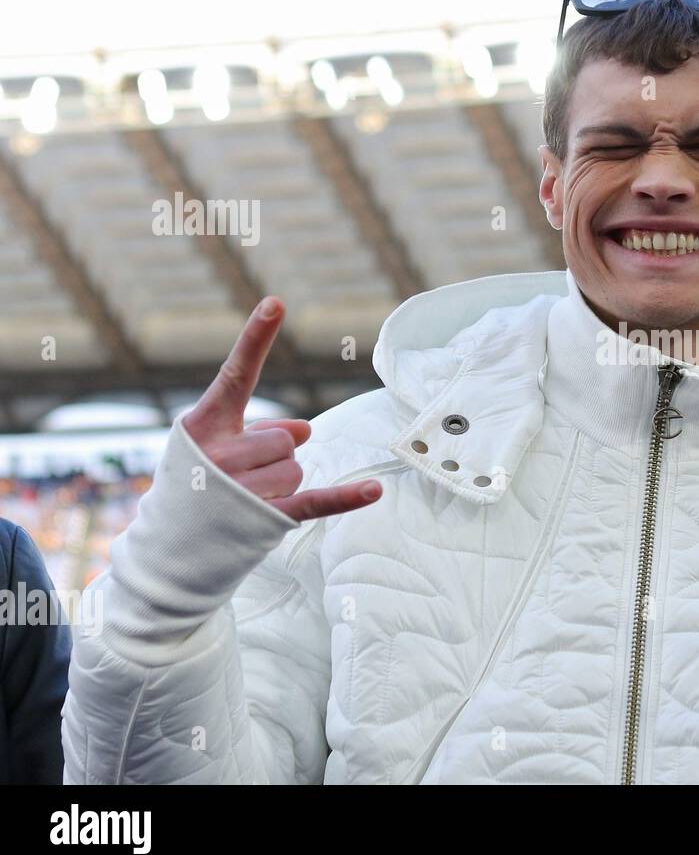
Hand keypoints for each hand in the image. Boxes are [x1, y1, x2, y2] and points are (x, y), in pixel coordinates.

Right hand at [181, 297, 381, 521]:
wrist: (166, 551)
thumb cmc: (194, 488)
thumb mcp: (214, 448)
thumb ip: (260, 429)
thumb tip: (306, 430)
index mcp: (203, 425)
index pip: (237, 375)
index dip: (256, 338)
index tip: (276, 303)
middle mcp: (218, 454)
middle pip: (284, 439)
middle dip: (273, 457)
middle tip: (240, 479)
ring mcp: (240, 489)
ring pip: (296, 469)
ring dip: (281, 484)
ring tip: (246, 501)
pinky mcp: (263, 520)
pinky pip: (316, 502)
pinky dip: (347, 498)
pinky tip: (375, 490)